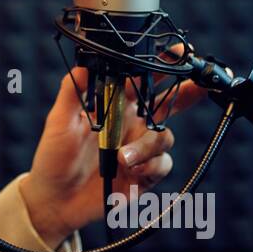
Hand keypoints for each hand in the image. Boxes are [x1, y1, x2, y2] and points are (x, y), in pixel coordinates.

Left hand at [19, 53, 208, 246]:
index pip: (143, 79)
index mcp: (115, 105)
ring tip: (121, 157)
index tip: (175, 52)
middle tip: (198, 83)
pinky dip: (151, 166)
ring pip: (164, 137)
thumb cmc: (54, 156)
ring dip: (147, 145)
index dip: (161, 65)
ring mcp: (141, 148)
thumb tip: (83, 64)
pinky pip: (162, 164)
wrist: (55, 198)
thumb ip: (72, 92)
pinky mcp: (145, 174)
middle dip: (188, 91)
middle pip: (170, 103)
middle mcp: (133, 124)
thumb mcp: (59, 121)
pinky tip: (132, 170)